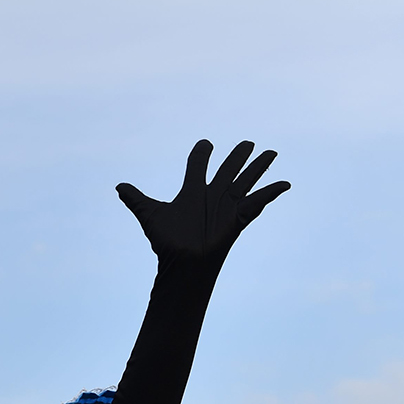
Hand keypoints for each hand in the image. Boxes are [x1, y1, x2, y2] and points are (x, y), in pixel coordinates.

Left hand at [117, 140, 289, 268]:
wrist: (182, 260)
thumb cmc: (167, 240)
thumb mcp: (150, 214)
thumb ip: (136, 199)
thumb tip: (119, 187)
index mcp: (192, 191)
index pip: (197, 165)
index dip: (201, 153)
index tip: (205, 144)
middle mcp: (211, 195)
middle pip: (228, 169)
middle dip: (238, 156)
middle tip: (248, 143)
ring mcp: (227, 205)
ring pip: (246, 179)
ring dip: (259, 166)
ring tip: (271, 152)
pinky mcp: (239, 216)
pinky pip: (259, 201)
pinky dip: (272, 192)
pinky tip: (285, 184)